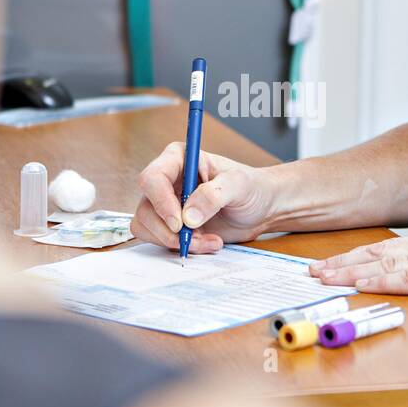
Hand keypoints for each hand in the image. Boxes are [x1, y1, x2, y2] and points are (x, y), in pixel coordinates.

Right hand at [131, 143, 280, 253]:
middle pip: (146, 208)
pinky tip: (204, 243)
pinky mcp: (170, 225)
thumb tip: (188, 217)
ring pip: (147, 227)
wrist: (261, 209)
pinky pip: (158, 240)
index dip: (161, 203)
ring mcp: (165, 204)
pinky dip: (180, 247)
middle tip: (195, 238)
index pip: (152, 178)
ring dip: (175, 241)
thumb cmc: (252, 188)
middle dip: (169, 230)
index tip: (180, 223)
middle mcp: (167, 181)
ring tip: (207, 240)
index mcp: (178, 159)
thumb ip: (213, 196)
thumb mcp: (239, 185)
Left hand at [306, 228, 407, 308]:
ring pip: (389, 263)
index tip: (329, 262)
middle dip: (343, 261)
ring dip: (353, 270)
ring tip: (324, 276)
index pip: (389, 249)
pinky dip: (385, 280)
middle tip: (310, 269)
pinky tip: (364, 283)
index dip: (356, 256)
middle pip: (380, 252)